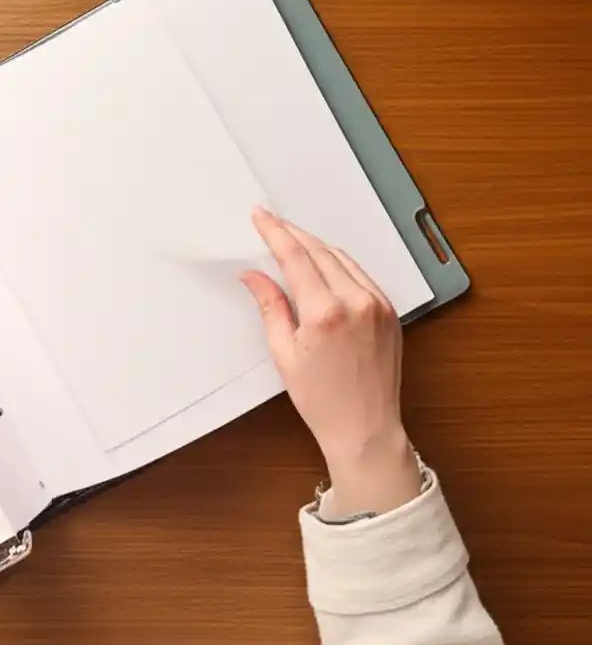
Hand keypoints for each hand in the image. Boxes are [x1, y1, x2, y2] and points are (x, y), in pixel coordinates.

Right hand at [241, 207, 420, 515]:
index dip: (275, 233)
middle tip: (272, 223)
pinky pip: (362, 275)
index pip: (296, 257)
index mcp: (326, 312)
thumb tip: (254, 276)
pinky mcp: (390, 311)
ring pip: (343, 259)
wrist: (366, 427)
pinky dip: (340, 264)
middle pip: (320, 251)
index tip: (262, 217)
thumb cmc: (323, 400)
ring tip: (294, 240)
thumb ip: (270, 306)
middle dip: (294, 233)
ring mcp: (379, 305)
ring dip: (317, 246)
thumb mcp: (284, 352)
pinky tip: (325, 264)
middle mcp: (357, 302)